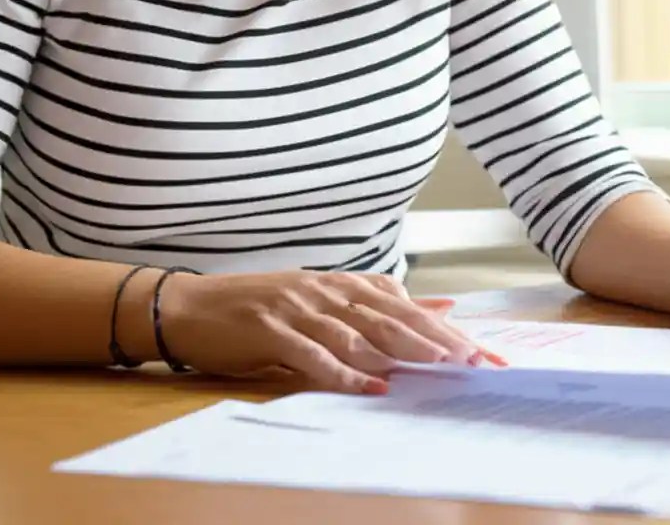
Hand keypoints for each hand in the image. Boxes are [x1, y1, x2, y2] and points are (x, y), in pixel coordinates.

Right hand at [152, 270, 489, 393]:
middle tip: (473, 360)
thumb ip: (379, 305)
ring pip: (358, 331)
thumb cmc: (257, 310)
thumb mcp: (322, 300)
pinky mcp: (269, 329)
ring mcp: (297, 308)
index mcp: (340, 284)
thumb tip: (439, 305)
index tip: (482, 352)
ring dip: (400, 350)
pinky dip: (343, 371)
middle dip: (435, 338)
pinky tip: (369, 385)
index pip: (403, 304)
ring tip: (436, 367)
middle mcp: (324, 291)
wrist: (188, 308)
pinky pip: (313, 353)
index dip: (444, 327)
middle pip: (390, 316)